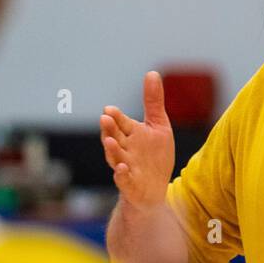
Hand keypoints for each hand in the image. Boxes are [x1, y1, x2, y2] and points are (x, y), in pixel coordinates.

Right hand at [100, 71, 175, 210]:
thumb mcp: (158, 126)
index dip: (116, 117)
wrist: (155, 190)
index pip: (120, 122)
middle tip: (105, 118)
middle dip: (109, 128)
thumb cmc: (154, 156)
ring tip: (110, 141)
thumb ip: (153, 101)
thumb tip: (152, 72)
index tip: (109, 109)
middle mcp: (124, 149)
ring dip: (112, 150)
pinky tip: (122, 169)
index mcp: (130, 134)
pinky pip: (123, 181)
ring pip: (115, 158)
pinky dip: (122, 175)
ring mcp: (126, 167)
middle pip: (114, 137)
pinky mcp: (130, 185)